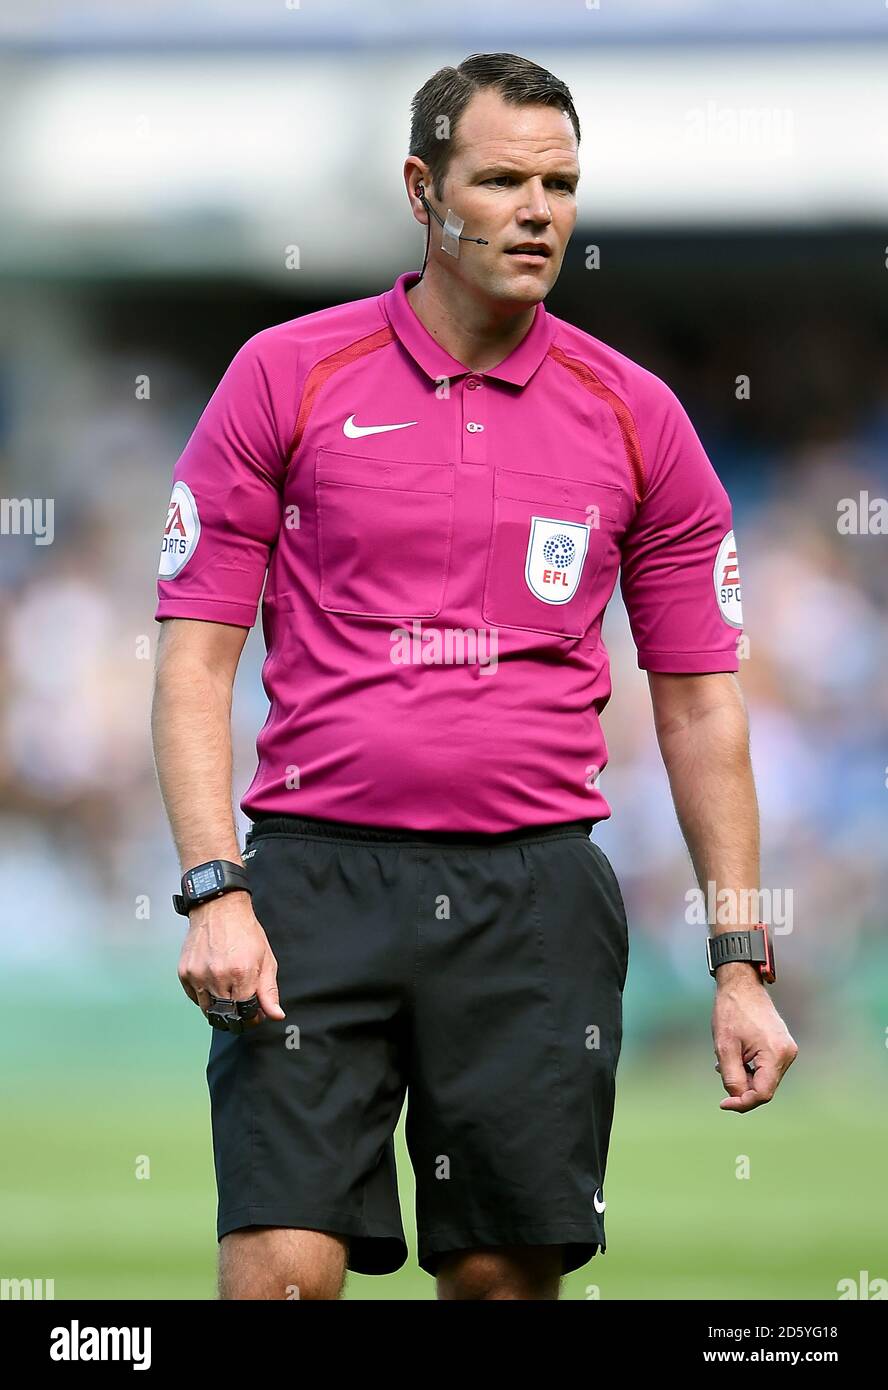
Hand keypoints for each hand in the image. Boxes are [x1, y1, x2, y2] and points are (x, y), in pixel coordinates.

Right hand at [177, 890, 284, 1028]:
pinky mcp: (184, 973)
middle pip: (225, 1015)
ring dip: (219, 1006)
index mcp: (241, 973)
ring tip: (226, 987)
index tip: (254, 1013)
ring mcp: (198, 975)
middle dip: (236, 1015)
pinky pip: (194, 998)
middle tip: (241, 1002)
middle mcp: (217, 976)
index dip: (252, 1018)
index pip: (246, 1014)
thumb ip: (269, 990)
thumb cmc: (244, 931)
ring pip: (207, 1009)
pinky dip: (204, 996)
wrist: (218, 908)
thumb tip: (276, 1015)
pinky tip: (213, 980)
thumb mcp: (265, 958)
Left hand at [711, 964, 797, 1111]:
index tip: (722, 1103)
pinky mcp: (782, 1045)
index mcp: (776, 1054)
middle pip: (764, 1087)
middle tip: (720, 1071)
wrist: (742, 984)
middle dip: (741, 1087)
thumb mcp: (725, 1047)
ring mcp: (787, 1049)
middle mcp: (787, 1054)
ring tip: (725, 1059)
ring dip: (744, 1076)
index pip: (762, 1093)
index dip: (742, 1103)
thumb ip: (731, 1077)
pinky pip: (766, 1067)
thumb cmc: (732, 1011)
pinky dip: (750, 1067)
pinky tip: (735, 1055)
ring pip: (764, 1078)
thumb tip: (737, 1099)